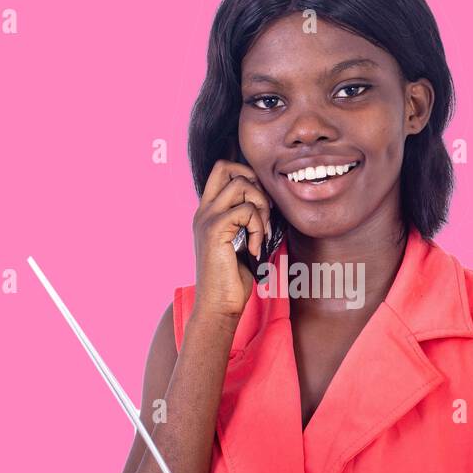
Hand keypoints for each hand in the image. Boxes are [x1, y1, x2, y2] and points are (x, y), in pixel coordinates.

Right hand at [192, 160, 273, 323]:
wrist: (218, 306)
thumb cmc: (233, 280)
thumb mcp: (243, 243)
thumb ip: (248, 221)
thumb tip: (269, 205)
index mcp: (208, 213)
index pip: (222, 171)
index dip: (247, 177)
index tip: (261, 206)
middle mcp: (203, 211)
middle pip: (225, 166)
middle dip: (253, 181)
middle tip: (262, 211)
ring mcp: (207, 219)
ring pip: (240, 184)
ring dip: (260, 206)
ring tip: (262, 232)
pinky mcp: (214, 230)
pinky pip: (246, 210)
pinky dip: (259, 227)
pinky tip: (255, 248)